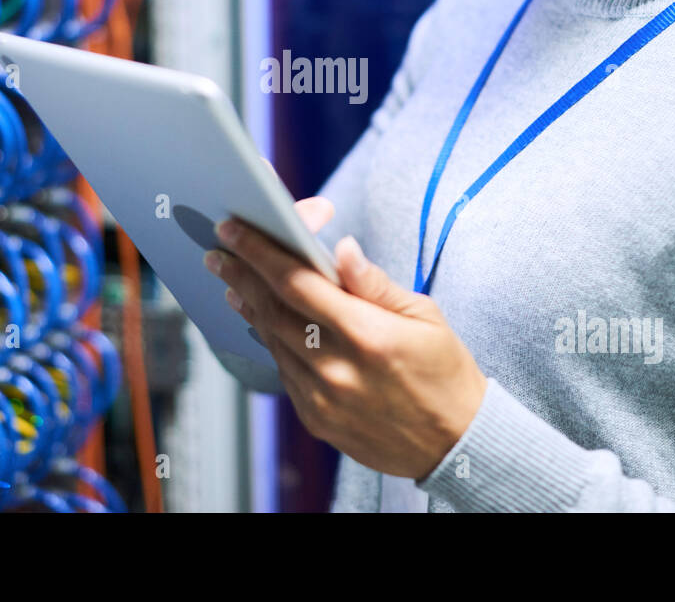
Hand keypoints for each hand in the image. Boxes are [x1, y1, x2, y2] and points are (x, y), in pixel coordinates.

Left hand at [203, 200, 487, 480]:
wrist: (455, 443)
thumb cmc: (444, 372)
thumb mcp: (423, 315)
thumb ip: (374, 283)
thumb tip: (342, 248)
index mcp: (367, 334)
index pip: (297, 283)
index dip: (259, 252)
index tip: (235, 230)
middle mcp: (337, 368)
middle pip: (271, 310)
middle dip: (240, 275)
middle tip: (218, 251)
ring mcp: (322, 399)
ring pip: (272, 341)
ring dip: (248, 307)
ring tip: (234, 282)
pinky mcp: (316, 420)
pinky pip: (283, 372)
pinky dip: (271, 341)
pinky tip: (264, 322)